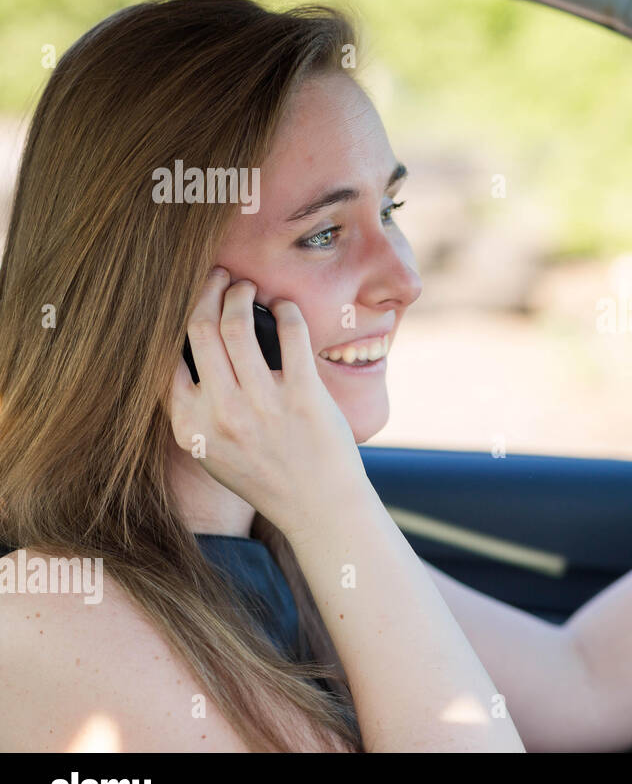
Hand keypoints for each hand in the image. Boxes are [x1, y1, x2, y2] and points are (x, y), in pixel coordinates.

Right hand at [169, 267, 370, 538]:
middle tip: (220, 278)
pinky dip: (286, 310)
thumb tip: (179, 358)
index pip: (163, 356)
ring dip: (241, 295)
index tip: (189, 299)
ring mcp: (262, 404)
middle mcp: (220, 413)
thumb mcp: (210, 453)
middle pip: (200, 329)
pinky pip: (291, 335)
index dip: (175, 317)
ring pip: (238, 326)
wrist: (316, 505)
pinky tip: (286, 306)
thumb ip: (191, 412)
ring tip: (247, 288)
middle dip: (208, 292)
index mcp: (190, 426)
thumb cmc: (265, 475)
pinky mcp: (303, 396)